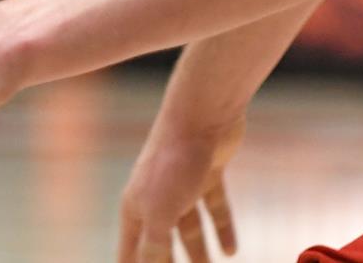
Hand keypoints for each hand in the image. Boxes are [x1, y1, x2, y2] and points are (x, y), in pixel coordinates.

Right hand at [119, 115, 243, 262]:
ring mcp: (183, 184)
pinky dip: (222, 229)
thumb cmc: (174, 162)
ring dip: (199, 252)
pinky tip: (231, 250)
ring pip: (190, 227)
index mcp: (136, 207)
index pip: (131, 251)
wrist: (201, 114)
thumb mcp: (161, 212)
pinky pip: (215, 208)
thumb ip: (154, 247)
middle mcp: (156, 196)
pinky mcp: (208, 173)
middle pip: (161, 241)